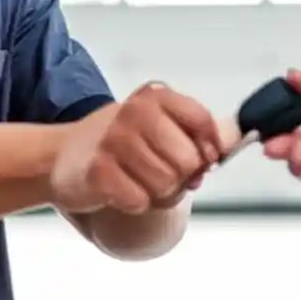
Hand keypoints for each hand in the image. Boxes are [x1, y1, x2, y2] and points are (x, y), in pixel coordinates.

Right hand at [51, 82, 225, 214]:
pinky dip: (135, 203)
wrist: (63, 156)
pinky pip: (140, 202)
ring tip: (139, 180)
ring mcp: (112, 140)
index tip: (200, 156)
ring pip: (167, 185)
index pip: (203, 122)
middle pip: (189, 162)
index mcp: (154, 96)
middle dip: (181, 177)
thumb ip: (201, 130)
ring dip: (158, 192)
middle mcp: (133, 112)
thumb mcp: (160, 123)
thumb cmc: (120, 142)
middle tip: (160, 172)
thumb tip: (237, 137)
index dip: (209, 149)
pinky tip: (121, 189)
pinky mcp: (97, 171)